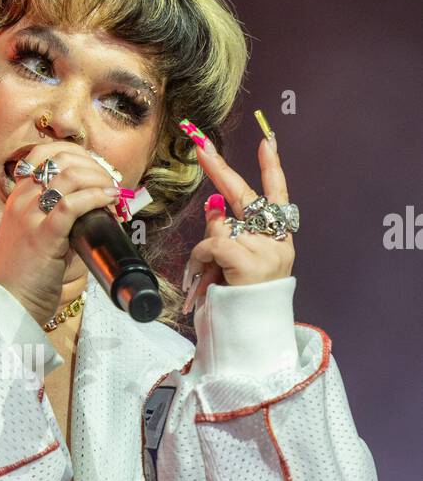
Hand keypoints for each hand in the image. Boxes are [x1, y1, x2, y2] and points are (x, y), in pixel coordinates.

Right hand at [0, 141, 122, 328]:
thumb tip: (96, 207)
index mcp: (17, 197)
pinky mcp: (43, 235)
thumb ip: (58, 218)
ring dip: (99, 180)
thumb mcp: (37, 236)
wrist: (9, 304)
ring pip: (69, 177)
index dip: (78, 155)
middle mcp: (21, 200)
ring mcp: (30, 216)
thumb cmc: (26, 275)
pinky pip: (72, 205)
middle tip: (111, 182)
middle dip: (93, 166)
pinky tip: (109, 200)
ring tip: (114, 191)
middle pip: (62, 161)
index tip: (97, 169)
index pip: (46, 154)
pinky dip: (96, 197)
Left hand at [181, 129, 295, 314]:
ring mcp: (267, 250)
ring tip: (207, 274)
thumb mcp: (235, 265)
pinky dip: (201, 257)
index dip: (272, 169)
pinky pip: (213, 243)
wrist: (250, 338)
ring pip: (220, 226)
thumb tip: (213, 208)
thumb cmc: (241, 304)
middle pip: (245, 197)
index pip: (278, 196)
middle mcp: (277, 242)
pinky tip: (203, 274)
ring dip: (205, 247)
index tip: (268, 142)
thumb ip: (229, 235)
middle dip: (220, 169)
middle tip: (201, 144)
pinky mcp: (250, 260)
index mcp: (278, 241)